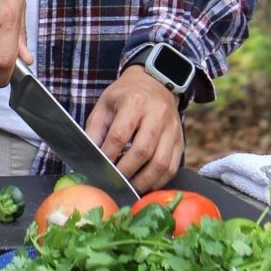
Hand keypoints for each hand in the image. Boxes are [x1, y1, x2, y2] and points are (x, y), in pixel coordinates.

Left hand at [84, 66, 183, 192]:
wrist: (156, 82)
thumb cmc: (126, 95)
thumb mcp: (106, 103)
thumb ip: (95, 129)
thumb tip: (90, 155)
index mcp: (134, 102)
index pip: (120, 135)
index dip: (109, 155)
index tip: (100, 167)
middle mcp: (157, 114)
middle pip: (142, 150)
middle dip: (126, 171)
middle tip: (114, 182)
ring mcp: (172, 128)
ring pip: (161, 163)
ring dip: (144, 181)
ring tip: (130, 187)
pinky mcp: (180, 140)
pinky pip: (172, 167)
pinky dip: (159, 181)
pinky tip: (146, 184)